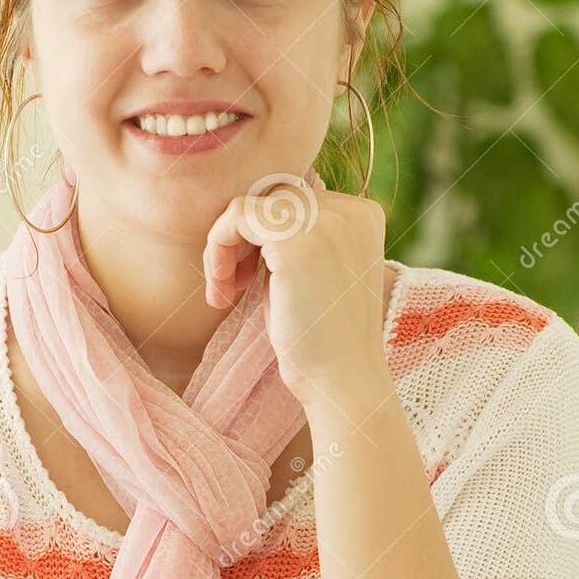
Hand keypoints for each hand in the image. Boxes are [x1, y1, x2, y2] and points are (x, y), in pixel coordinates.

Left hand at [202, 178, 390, 413]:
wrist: (340, 380)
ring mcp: (325, 221)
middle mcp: (350, 209)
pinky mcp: (295, 240)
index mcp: (362, 215)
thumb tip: (244, 210)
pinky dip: (216, 250)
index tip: (252, 279)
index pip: (293, 200)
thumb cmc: (319, 337)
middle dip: (242, 240)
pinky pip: (234, 216)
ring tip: (226, 291)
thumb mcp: (311, 272)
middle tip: (236, 286)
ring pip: (247, 206)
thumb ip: (291, 237)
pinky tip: (223, 293)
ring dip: (224, 247)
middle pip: (270, 197)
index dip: (262, 237)